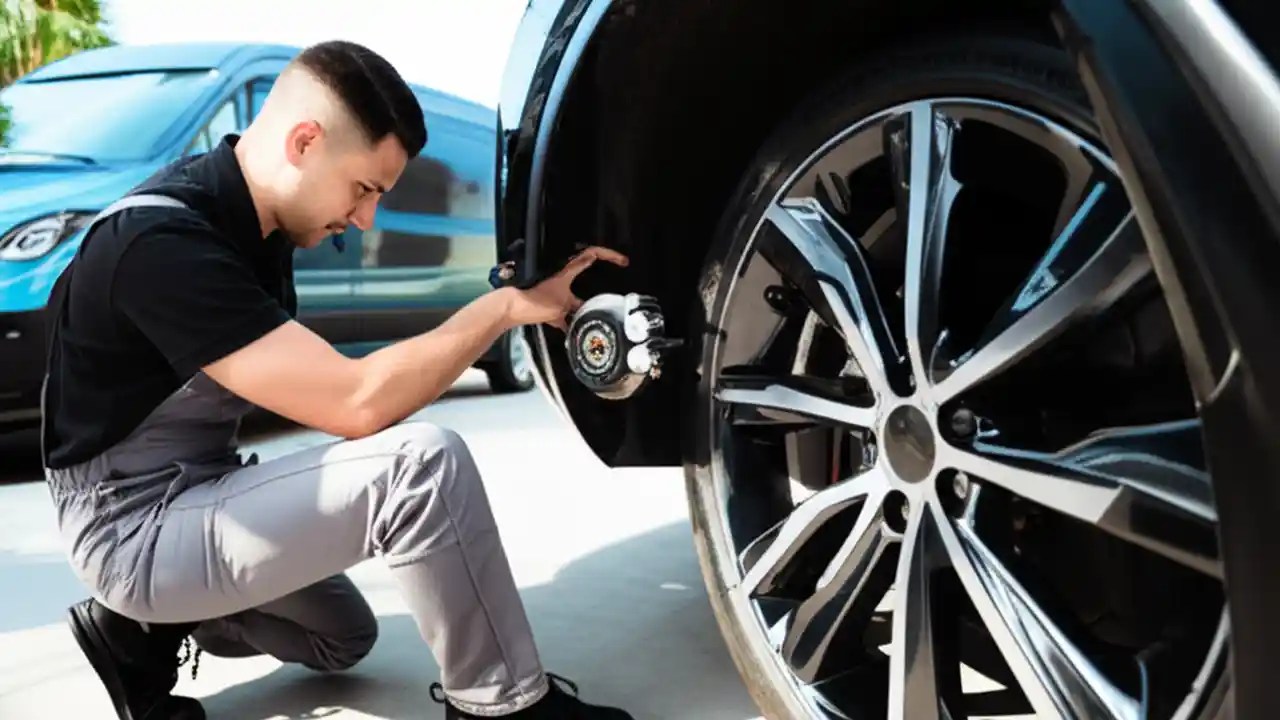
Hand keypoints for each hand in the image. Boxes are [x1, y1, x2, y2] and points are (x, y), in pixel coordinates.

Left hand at [506, 246, 629, 330]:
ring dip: (585, 308)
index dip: (609, 255)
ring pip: (577, 297)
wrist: (510, 309)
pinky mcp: (550, 304)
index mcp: (566, 270)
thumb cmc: (534, 300)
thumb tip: (588, 311)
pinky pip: (566, 313)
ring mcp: (556, 290)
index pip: (592, 254)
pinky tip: (577, 335)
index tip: (623, 262)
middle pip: (586, 273)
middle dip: (602, 278)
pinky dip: (571, 323)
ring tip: (599, 317)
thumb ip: (577, 303)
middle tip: (617, 283)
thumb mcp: (562, 302)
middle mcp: (562, 277)